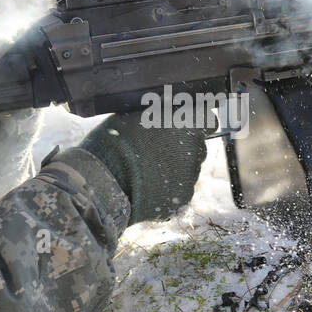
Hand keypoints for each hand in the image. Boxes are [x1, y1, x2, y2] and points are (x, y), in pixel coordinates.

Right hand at [79, 111, 208, 224]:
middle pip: (197, 146)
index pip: (207, 120)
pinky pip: (180, 191)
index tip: (184, 127)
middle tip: (154, 152)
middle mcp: (195, 149)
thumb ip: (160, 114)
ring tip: (146, 172)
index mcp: (186, 124)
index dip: (196, 124)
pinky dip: (167, 189)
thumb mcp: (136, 115)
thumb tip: (166, 112)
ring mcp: (191, 176)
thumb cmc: (114, 143)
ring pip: (188, 170)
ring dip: (173, 169)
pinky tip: (147, 187)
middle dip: (181, 148)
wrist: (104, 182)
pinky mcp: (183, 198)